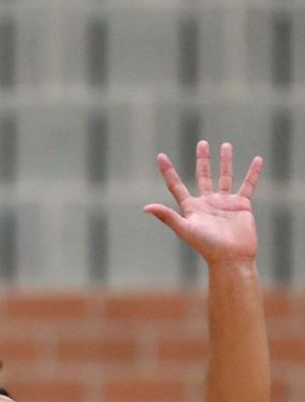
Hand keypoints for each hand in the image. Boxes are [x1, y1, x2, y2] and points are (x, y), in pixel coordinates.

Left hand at [144, 140, 261, 263]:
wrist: (231, 258)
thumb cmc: (206, 246)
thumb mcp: (185, 229)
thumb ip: (167, 216)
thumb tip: (145, 208)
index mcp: (191, 207)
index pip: (176, 185)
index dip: (168, 171)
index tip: (160, 156)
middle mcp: (207, 202)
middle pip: (203, 175)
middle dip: (203, 159)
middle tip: (202, 143)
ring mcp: (225, 203)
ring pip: (225, 177)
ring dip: (225, 161)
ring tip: (226, 145)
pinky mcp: (241, 205)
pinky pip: (248, 184)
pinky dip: (253, 172)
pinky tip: (257, 159)